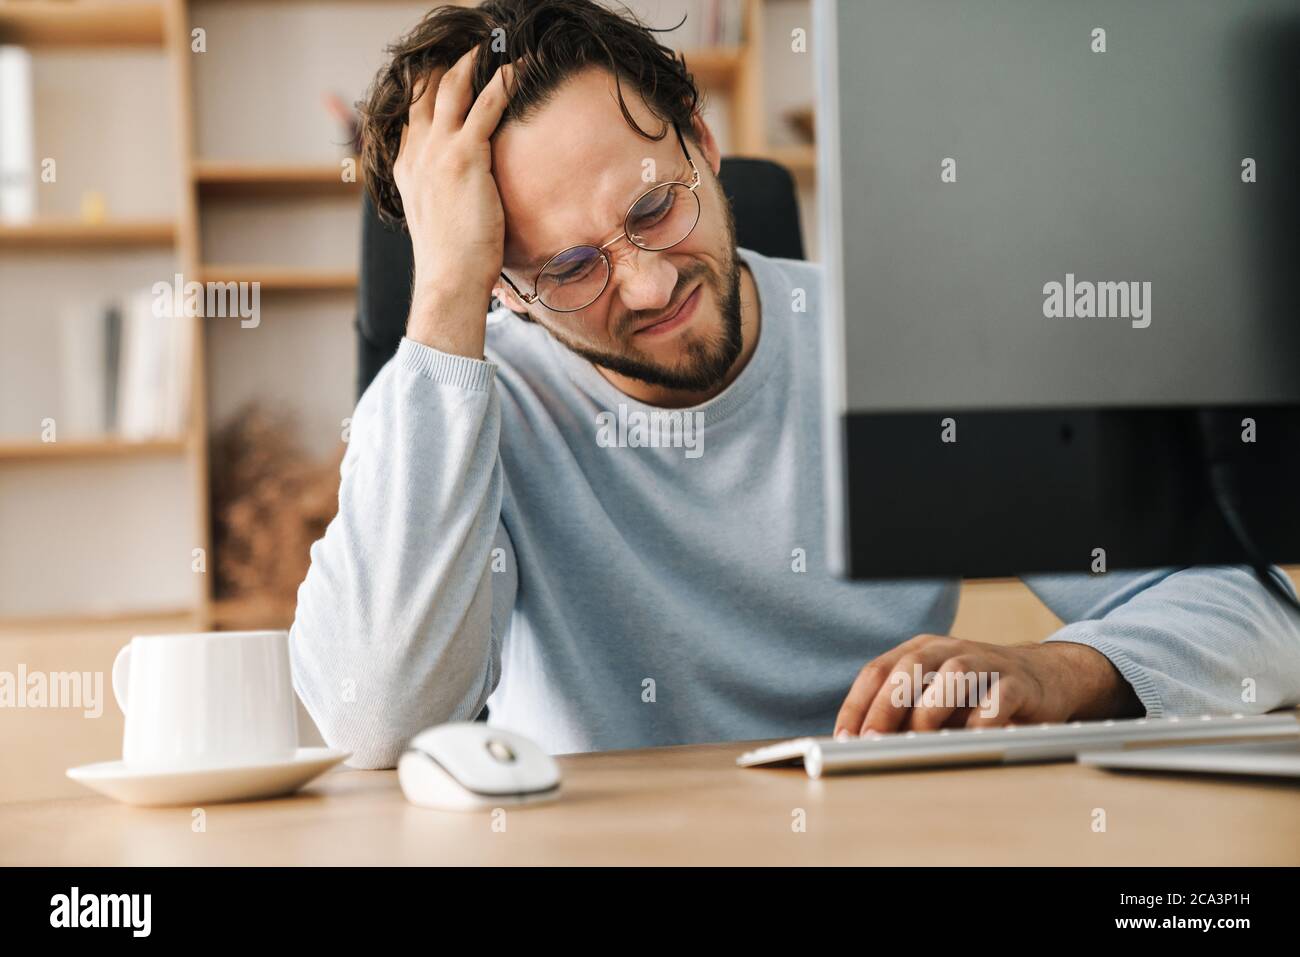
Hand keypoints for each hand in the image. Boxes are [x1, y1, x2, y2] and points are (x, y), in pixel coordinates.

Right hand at [394, 47, 514, 355]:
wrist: (448, 280)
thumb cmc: (450, 261)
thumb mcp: (439, 222)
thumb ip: (443, 199)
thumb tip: (461, 201)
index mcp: (407, 167)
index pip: (413, 115)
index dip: (427, 90)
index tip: (445, 74)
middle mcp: (417, 152)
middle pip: (425, 92)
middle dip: (444, 66)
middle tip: (469, 49)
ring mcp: (438, 151)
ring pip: (452, 88)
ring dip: (471, 63)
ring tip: (490, 46)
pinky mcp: (465, 156)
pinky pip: (485, 106)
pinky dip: (502, 82)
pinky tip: (517, 69)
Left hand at [833, 635, 1141, 736]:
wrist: (1043, 677)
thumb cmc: (977, 692)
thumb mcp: (934, 695)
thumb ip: (903, 712)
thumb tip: (861, 746)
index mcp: (920, 650)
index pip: (878, 671)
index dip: (858, 704)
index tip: (845, 737)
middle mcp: (949, 651)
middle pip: (909, 668)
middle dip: (885, 706)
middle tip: (872, 740)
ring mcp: (985, 663)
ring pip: (952, 675)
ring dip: (931, 710)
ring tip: (921, 740)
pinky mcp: (1018, 684)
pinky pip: (999, 697)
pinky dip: (984, 719)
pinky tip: (971, 738)